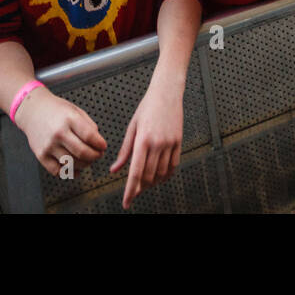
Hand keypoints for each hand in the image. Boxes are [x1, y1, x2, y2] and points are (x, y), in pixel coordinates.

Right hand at [14, 89, 106, 177]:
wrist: (32, 110)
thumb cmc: (55, 110)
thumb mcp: (75, 110)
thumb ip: (89, 125)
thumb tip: (98, 142)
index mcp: (69, 119)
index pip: (89, 136)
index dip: (100, 144)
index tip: (103, 146)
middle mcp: (58, 133)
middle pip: (83, 152)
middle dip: (95, 156)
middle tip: (98, 155)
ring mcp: (49, 145)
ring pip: (72, 163)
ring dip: (84, 165)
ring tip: (87, 160)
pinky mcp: (41, 155)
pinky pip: (58, 171)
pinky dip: (69, 172)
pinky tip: (74, 167)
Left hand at [110, 84, 182, 209]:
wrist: (167, 92)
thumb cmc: (148, 106)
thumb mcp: (132, 127)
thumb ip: (124, 151)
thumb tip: (115, 169)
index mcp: (143, 140)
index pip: (135, 172)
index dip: (131, 190)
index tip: (127, 202)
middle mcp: (158, 144)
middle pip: (149, 176)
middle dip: (140, 188)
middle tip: (134, 191)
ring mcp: (170, 144)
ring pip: (161, 174)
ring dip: (153, 183)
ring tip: (145, 183)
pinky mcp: (179, 142)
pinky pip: (173, 166)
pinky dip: (165, 175)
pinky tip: (159, 176)